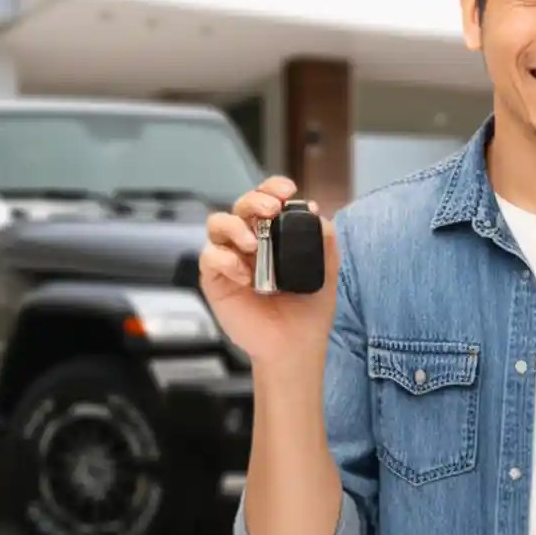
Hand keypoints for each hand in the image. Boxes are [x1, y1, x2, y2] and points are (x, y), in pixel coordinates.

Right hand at [199, 176, 339, 369]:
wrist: (294, 347)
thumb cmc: (308, 311)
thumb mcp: (326, 271)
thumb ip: (324, 240)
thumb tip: (315, 209)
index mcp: (274, 235)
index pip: (267, 200)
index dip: (272, 187)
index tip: (287, 190)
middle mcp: (249, 242)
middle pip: (240, 206)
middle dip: (253, 200)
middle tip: (270, 209)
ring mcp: (230, 259)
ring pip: (217, 223)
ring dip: (234, 226)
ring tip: (252, 244)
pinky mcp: (215, 279)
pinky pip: (210, 257)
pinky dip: (224, 259)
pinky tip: (244, 275)